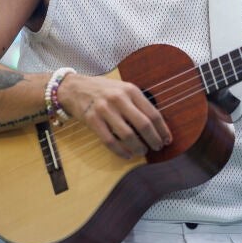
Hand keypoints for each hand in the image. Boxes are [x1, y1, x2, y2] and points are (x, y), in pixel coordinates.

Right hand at [58, 73, 172, 159]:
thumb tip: (156, 124)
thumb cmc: (102, 89)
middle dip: (154, 139)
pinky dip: (121, 151)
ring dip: (138, 147)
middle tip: (158, 147)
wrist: (74, 88)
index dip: (162, 129)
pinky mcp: (93, 120)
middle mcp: (119, 99)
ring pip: (127, 135)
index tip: (167, 139)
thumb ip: (137, 102)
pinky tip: (127, 155)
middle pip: (143, 125)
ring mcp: (105, 110)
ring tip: (142, 151)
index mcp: (130, 90)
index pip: (152, 113)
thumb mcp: (122, 88)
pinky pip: (110, 141)